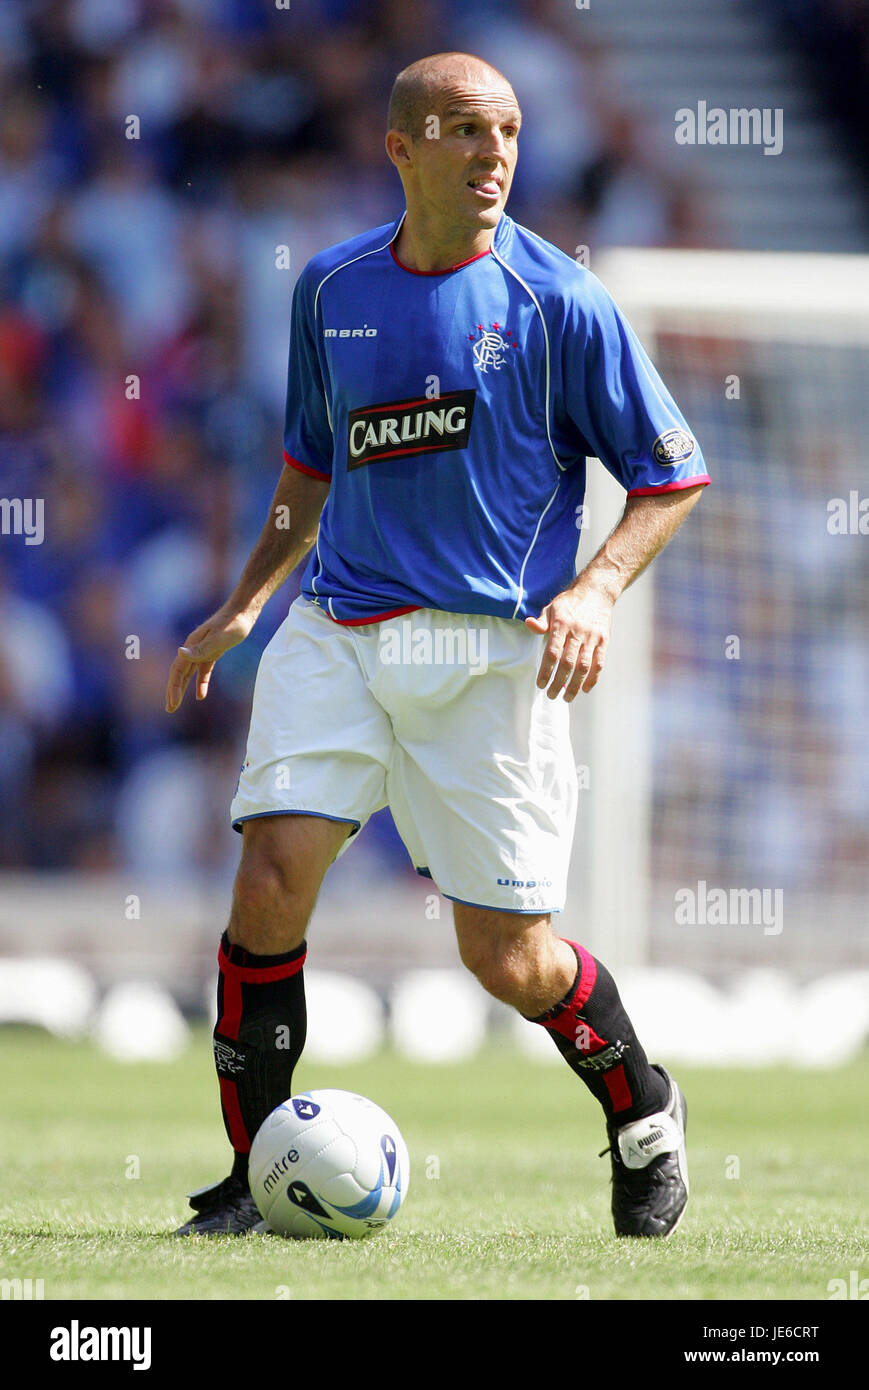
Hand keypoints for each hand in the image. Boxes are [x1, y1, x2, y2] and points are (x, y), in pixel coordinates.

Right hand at [165, 608, 253, 712]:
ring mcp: (203, 650)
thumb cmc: (233, 624)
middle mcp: (194, 647)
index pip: (178, 670)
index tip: (173, 703)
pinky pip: (202, 671)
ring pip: (189, 673)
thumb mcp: (219, 638)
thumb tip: (179, 653)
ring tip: (175, 704)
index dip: (174, 687)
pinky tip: (200, 696)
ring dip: (182, 688)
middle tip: (169, 709)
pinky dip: (200, 683)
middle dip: (173, 691)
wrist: (244, 612)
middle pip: (179, 673)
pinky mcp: (212, 652)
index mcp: (192, 644)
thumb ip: (201, 648)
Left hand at [525, 584, 613, 700]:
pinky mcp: (603, 640)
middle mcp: (577, 632)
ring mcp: (592, 637)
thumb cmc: (569, 603)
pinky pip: (599, 663)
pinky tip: (585, 689)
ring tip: (567, 697)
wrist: (596, 592)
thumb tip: (529, 624)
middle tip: (551, 695)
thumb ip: (541, 621)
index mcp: (561, 624)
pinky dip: (592, 678)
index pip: (552, 653)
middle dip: (558, 683)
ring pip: (583, 666)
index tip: (540, 684)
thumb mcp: (552, 607)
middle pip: (567, 663)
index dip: (546, 671)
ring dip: (575, 685)